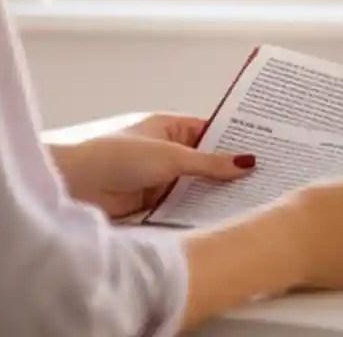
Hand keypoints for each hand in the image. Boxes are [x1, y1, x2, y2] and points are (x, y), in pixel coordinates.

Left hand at [50, 113, 253, 217]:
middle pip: (209, 160)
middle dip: (232, 169)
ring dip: (218, 192)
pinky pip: (185, 205)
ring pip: (199, 184)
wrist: (74, 185)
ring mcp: (162, 178)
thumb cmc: (116, 156)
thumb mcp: (171, 156)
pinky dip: (201, 209)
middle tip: (269, 176)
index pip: (213, 131)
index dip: (238, 138)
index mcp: (171, 127)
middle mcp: (168, 150)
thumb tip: (247, 161)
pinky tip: (225, 215)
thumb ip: (210, 163)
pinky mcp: (155, 203)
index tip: (267, 147)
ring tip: (256, 197)